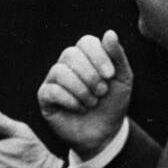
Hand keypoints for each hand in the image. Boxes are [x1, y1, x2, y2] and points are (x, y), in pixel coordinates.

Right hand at [37, 31, 132, 157]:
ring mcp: (54, 79)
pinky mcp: (45, 96)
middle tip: (102, 92)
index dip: (98, 56)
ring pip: (60, 71)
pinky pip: (52, 90)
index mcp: (86, 56)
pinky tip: (80, 108)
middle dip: (90, 75)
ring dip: (81, 90)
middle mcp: (67, 63)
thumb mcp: (123, 80)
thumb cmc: (113, 104)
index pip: (86, 42)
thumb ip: (117, 56)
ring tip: (92, 102)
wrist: (105, 134)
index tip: (110, 75)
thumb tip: (109, 33)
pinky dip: (70, 101)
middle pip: (70, 54)